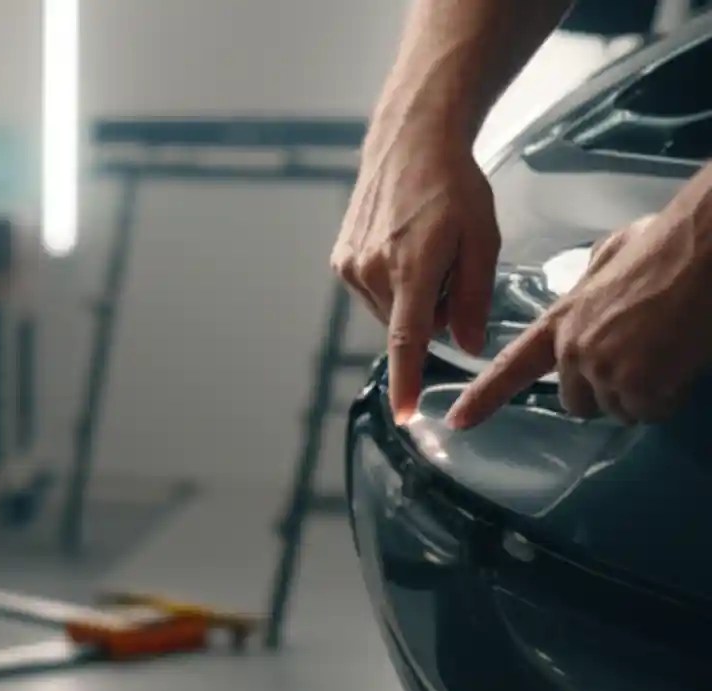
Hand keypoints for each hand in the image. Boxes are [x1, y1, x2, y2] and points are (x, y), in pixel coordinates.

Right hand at [331, 121, 500, 424]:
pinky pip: (372, 294)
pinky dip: (392, 284)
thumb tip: (469, 345)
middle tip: (450, 267)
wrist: (409, 142)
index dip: (408, 382)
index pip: (408, 340)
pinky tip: (403, 247)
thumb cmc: (452, 185)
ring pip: (389, 312)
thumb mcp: (482, 238)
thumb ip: (475, 297)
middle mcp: (372, 271)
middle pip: (408, 326)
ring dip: (411, 299)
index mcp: (413, 267)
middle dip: (433, 314)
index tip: (405, 415)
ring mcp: (350, 266)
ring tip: (424, 251)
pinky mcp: (340, 259)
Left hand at [446, 211, 711, 428]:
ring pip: (618, 410)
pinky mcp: (642, 387)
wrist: (703, 251)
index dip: (483, 398)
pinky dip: (667, 396)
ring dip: (642, 393)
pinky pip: (650, 411)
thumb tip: (593, 291)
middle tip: (639, 358)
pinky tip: (679, 361)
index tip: (458, 421)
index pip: (511, 367)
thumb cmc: (666, 245)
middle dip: (604, 391)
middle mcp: (574, 350)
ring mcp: (606, 371)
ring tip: (664, 351)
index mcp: (561, 321)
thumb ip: (589, 287)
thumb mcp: (610, 257)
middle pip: (577, 402)